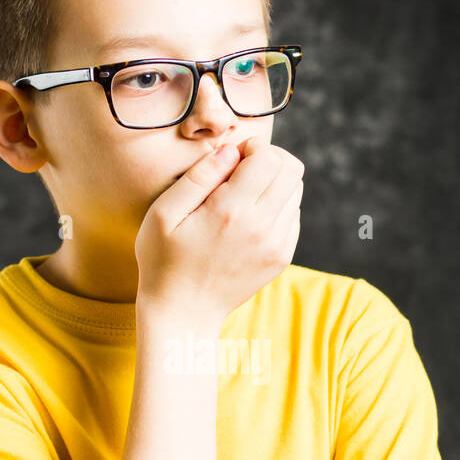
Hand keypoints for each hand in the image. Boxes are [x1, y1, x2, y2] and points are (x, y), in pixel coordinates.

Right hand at [134, 135, 303, 324]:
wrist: (183, 312)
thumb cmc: (164, 261)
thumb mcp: (164, 214)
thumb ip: (198, 177)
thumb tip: (231, 151)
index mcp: (231, 211)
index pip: (270, 158)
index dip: (252, 148)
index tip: (232, 159)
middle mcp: (262, 227)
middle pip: (292, 170)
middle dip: (270, 159)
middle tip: (243, 170)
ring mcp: (276, 245)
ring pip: (296, 192)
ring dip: (274, 184)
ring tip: (243, 196)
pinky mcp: (281, 258)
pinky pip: (293, 217)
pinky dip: (277, 207)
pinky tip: (249, 218)